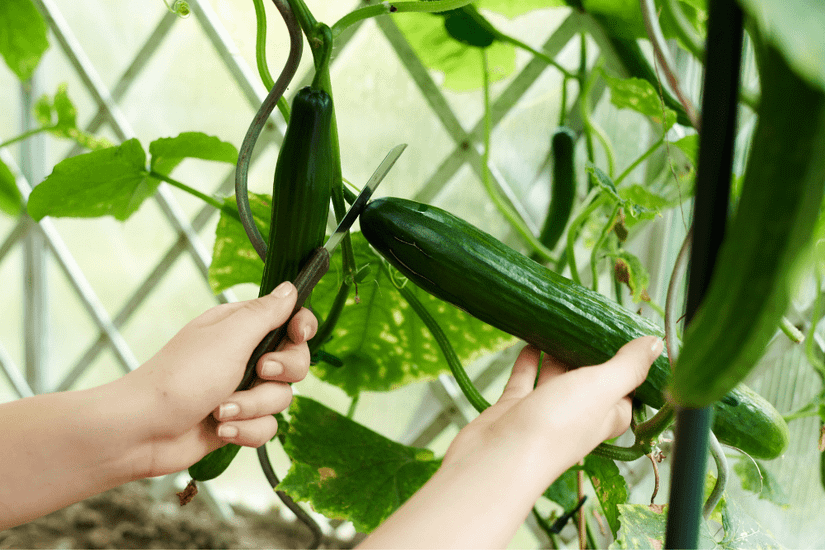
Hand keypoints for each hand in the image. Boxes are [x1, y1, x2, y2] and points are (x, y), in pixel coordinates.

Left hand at [125, 281, 317, 477]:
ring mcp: (242, 390)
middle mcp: (245, 356)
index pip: (290, 319)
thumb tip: (291, 288)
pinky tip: (219, 430)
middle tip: (258, 372)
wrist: (142, 431)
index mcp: (241, 327)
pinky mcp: (238, 421)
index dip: (302, 327)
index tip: (299, 334)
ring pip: (282, 399)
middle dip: (280, 373)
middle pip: (295, 362)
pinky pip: (266, 427)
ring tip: (220, 410)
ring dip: (252, 407)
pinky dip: (245, 431)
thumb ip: (266, 313)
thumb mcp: (229, 337)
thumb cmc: (181, 376)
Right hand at [442, 336, 661, 483]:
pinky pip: (524, 379)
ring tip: (560, 324)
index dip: (630, 366)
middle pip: (588, 380)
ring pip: (555, 376)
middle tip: (592, 320)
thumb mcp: (601, 389)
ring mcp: (543, 411)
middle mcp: (576, 416)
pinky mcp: (514, 407)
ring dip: (557, 354)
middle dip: (590, 353)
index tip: (629, 335)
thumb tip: (656, 344)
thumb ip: (628, 367)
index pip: (626, 391)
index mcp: (604, 416)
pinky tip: (530, 340)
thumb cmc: (555, 429)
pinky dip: (528, 360)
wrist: (497, 458)